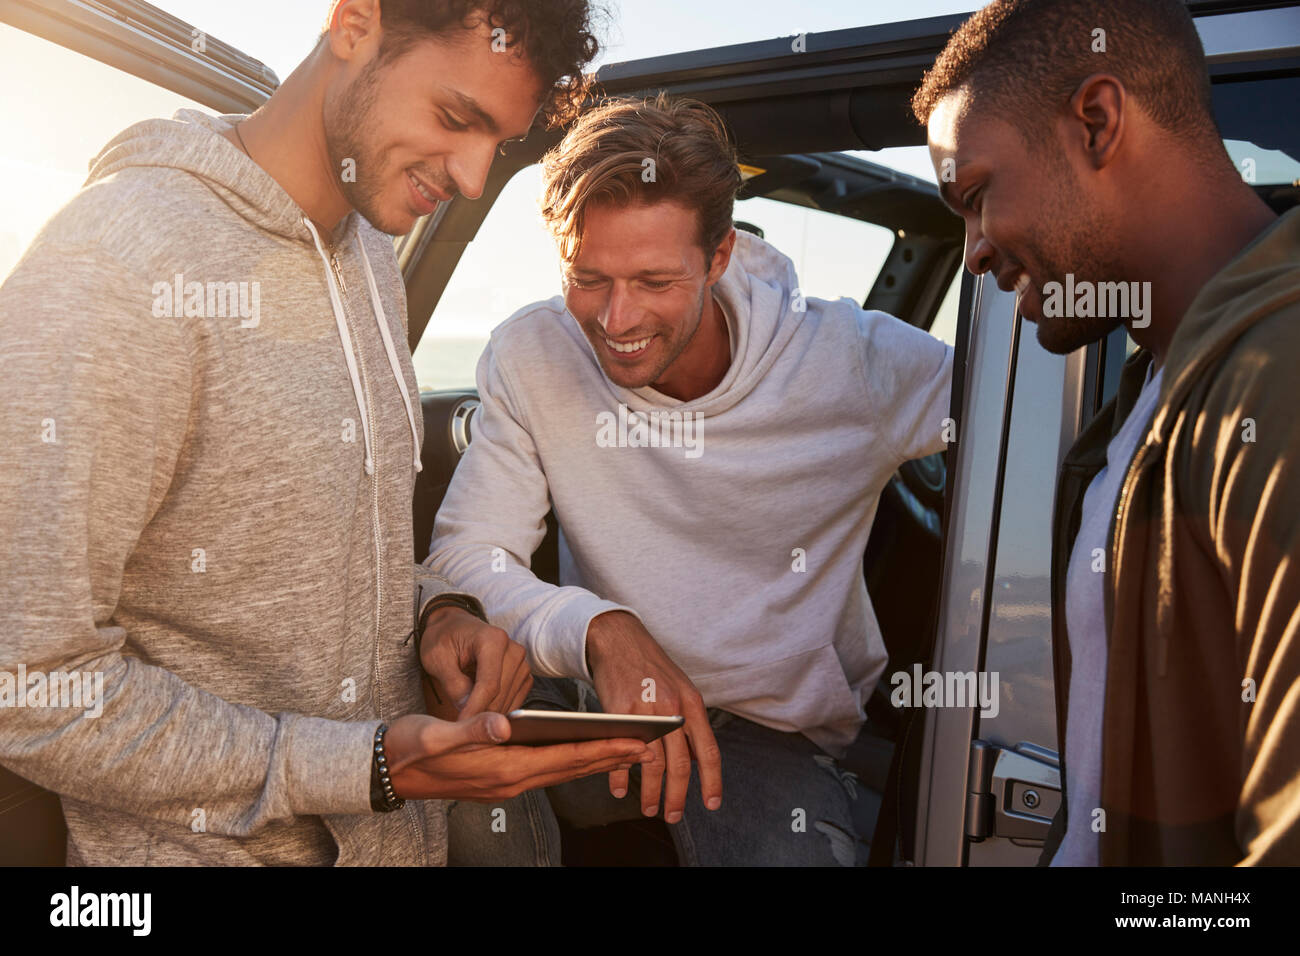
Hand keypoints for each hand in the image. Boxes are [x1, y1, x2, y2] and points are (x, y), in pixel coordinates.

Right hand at [384, 712, 651, 801]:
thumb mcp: (437, 734)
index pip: (564, 759)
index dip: (602, 750)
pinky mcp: (499, 778)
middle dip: (610, 756)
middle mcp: (509, 780)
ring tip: (625, 748)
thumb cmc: (410, 746)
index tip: (635, 743)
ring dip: (593, 759)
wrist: (386, 768)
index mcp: (502, 768)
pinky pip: (545, 770)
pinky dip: (570, 760)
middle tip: (647, 745)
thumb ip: (472, 729)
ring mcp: (505, 782)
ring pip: (560, 770)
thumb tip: (505, 724)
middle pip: (570, 768)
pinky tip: (580, 751)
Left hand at [419, 605, 531, 721]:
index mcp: (492, 640)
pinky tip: (480, 711)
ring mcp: (522, 662)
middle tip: (459, 730)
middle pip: (500, 695)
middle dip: (480, 715)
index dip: (475, 710)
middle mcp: (513, 649)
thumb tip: (469, 713)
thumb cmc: (442, 638)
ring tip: (467, 720)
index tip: (460, 727)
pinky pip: (514, 700)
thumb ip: (453, 685)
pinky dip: (497, 710)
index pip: (489, 684)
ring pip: (508, 700)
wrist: (453, 625)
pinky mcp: (523, 674)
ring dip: (488, 714)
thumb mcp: (437, 658)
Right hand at [585, 611, 721, 823]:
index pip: (708, 751)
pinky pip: (623, 750)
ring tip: (649, 808)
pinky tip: (621, 789)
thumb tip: (694, 759)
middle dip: (677, 797)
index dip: (712, 781)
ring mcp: (646, 710)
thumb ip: (688, 722)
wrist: (620, 639)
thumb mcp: (681, 688)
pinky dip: (621, 775)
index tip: (711, 804)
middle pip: (679, 765)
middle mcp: (672, 709)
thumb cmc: (651, 667)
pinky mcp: (620, 711)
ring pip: (652, 762)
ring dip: (651, 792)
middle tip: (673, 816)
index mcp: (691, 705)